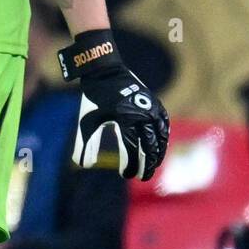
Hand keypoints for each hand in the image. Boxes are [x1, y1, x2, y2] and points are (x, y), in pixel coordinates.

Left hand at [58, 30, 169, 180]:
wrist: (104, 71)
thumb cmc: (93, 99)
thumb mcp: (86, 122)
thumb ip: (85, 144)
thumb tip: (83, 165)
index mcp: (124, 119)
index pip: (133, 149)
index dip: (131, 165)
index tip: (127, 175)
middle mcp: (141, 114)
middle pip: (150, 146)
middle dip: (148, 164)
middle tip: (143, 176)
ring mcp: (150, 107)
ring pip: (161, 135)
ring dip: (159, 152)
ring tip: (154, 164)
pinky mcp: (154, 102)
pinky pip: (164, 122)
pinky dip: (164, 136)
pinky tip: (161, 146)